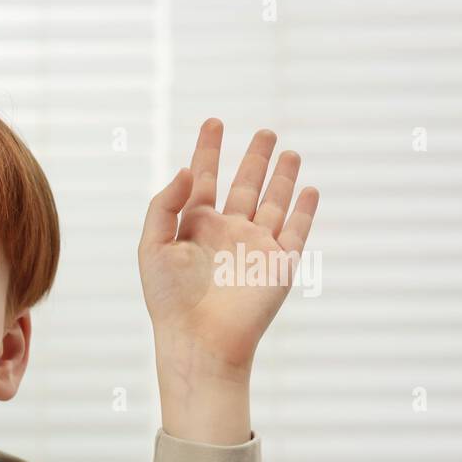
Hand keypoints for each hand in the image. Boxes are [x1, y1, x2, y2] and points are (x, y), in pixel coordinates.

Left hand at [139, 118, 319, 378]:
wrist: (199, 339)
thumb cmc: (169, 300)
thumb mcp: (152, 247)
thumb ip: (164, 205)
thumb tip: (185, 170)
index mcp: (194, 228)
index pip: (202, 179)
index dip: (207, 151)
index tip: (213, 122)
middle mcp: (227, 233)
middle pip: (244, 186)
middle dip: (253, 158)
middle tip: (263, 132)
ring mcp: (255, 247)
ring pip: (272, 202)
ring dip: (282, 177)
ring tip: (289, 151)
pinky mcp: (279, 263)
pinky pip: (296, 230)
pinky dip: (304, 208)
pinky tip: (309, 189)